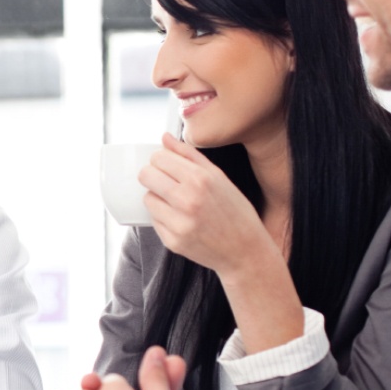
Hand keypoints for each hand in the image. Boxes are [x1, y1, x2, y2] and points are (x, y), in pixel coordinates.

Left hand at [138, 133, 278, 274]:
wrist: (245, 251)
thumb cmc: (234, 211)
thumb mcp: (219, 177)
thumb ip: (189, 155)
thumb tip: (164, 138)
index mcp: (200, 179)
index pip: (158, 158)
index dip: (161, 160)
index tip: (168, 166)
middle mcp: (187, 200)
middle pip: (145, 175)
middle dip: (153, 176)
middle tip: (166, 182)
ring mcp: (178, 222)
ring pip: (147, 198)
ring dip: (158, 198)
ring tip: (178, 203)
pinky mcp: (172, 241)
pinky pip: (154, 220)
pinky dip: (164, 217)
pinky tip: (182, 220)